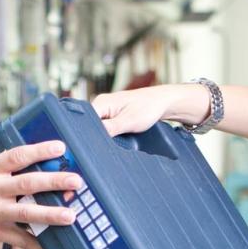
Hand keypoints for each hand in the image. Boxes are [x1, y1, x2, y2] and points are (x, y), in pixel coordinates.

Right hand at [0, 138, 81, 248]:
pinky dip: (38, 246)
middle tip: (77, 180)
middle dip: (54, 181)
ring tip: (72, 215)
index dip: (39, 150)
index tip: (60, 147)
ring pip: (27, 213)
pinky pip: (20, 240)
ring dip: (51, 214)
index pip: (16, 155)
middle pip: (28, 184)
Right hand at [91, 83, 206, 136]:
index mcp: (101, 102)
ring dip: (104, 136)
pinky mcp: (112, 116)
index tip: (92, 145)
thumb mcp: (129, 121)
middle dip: (95, 137)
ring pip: (97, 128)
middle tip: (106, 145)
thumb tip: (93, 138)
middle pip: (89, 125)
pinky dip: (110, 135)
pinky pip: (105, 127)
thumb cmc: (149, 107)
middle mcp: (101, 105)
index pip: (84, 121)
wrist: (163, 102)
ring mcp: (106, 110)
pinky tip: (116, 139)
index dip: (87, 134)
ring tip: (113, 141)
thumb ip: (110, 129)